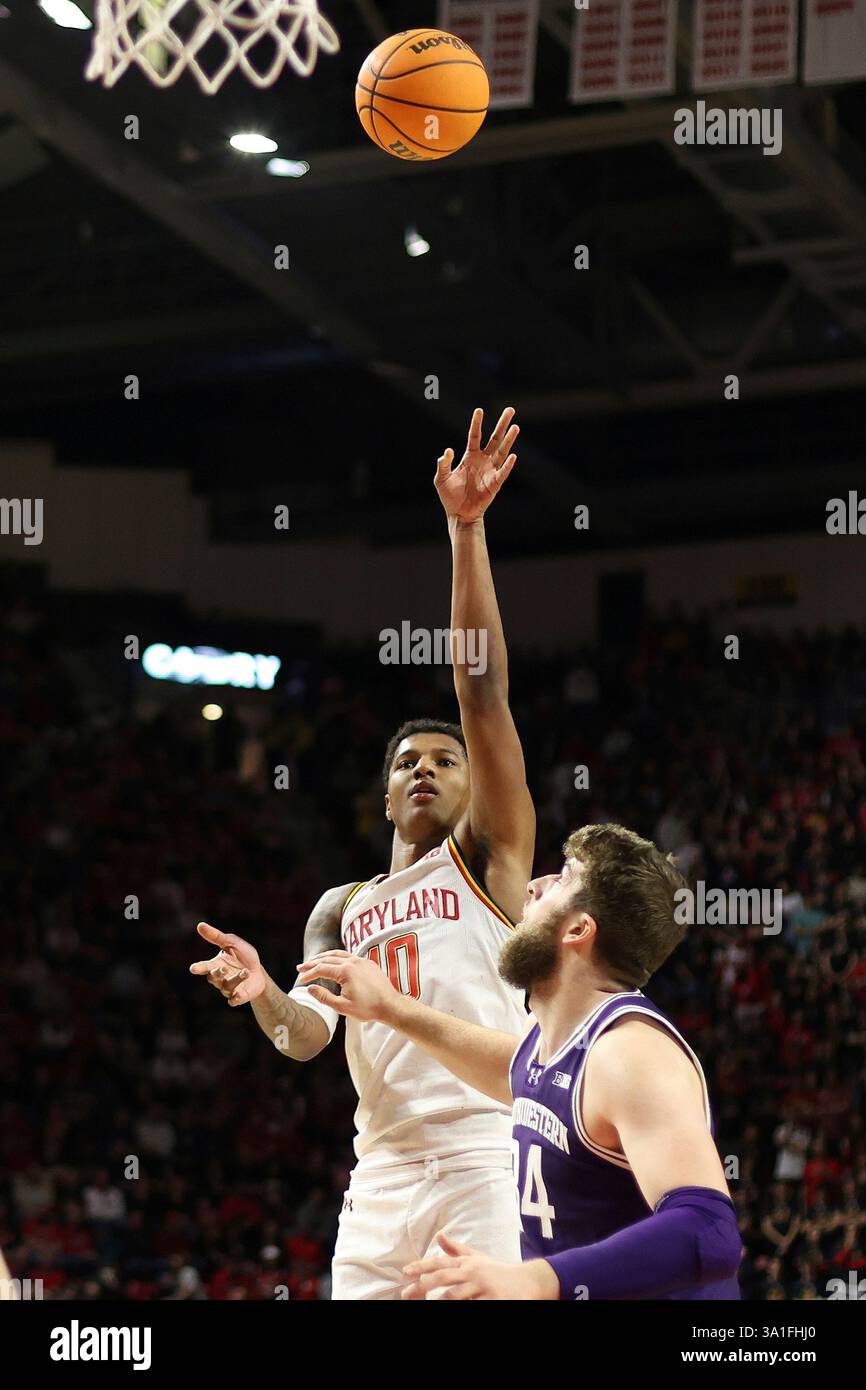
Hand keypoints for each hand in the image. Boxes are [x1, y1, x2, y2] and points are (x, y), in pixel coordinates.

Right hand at [189, 922, 265, 1005]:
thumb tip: (200, 925)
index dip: (199, 968)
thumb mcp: (232, 942)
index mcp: (216, 964)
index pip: (205, 967)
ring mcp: (228, 988)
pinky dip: (235, 998)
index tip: (193, 968)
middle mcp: (220, 978)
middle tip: (224, 968)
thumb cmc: (243, 955)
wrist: (259, 971)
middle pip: (213, 978)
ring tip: (246, 972)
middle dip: (217, 973)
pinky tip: (239, 995)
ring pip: (226, 987)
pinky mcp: (238, 997)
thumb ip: (216, 936)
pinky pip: (233, 1000)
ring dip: (236, 979)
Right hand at [296, 949, 398, 1022]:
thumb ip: (324, 997)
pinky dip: (337, 957)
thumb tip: (310, 988)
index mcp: (346, 971)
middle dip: (313, 963)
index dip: (309, 974)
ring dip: (324, 957)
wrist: (390, 1005)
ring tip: (314, 962)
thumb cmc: (367, 1008)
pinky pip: (349, 956)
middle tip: (301, 967)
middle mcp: (353, 962)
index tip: (301, 980)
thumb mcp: (342, 1007)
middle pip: (327, 958)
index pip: (321, 969)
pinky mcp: (368, 963)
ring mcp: (361, 961)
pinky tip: (333, 962)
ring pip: (338, 954)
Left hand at [402, 1232, 557, 1299]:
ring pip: (455, 1295)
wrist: (528, 1281)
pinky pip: (474, 1305)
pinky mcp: (493, 1300)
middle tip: (405, 1294)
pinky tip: (453, 1307)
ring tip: (427, 1305)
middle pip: (443, 1278)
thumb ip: (456, 1250)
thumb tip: (438, 1236)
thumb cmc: (497, 1271)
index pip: (439, 1262)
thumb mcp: (476, 1258)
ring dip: (440, 1300)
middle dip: (422, 1285)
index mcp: (466, 1263)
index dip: (421, 1266)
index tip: (405, 1271)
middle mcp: (472, 1272)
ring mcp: (482, 1287)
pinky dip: (464, 1307)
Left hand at [435, 407, 518, 523]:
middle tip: (510, 410)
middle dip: (502, 425)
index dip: (477, 423)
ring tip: (515, 427)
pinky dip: (508, 465)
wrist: (459, 514)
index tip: (480, 410)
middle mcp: (483, 461)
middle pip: (494, 439)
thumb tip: (448, 450)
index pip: (475, 436)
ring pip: (502, 452)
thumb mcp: (441, 478)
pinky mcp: (495, 484)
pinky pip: (503, 472)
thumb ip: (443, 464)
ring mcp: (490, 471)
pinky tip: (513, 456)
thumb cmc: (450, 497)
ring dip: (509, 440)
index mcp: (470, 457)